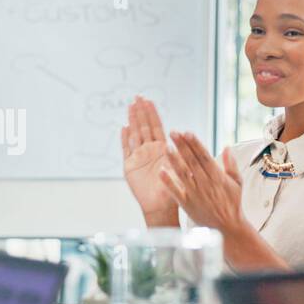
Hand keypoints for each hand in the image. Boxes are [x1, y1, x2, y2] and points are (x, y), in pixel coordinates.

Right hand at [121, 96, 177, 224]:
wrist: (160, 206)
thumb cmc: (173, 190)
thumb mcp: (180, 171)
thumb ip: (177, 156)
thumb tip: (177, 139)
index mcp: (162, 149)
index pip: (156, 127)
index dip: (152, 113)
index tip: (148, 100)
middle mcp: (150, 150)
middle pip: (144, 127)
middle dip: (141, 112)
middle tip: (137, 97)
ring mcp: (139, 157)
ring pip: (134, 134)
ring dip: (132, 120)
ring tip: (130, 106)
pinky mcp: (130, 166)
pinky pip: (126, 149)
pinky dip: (124, 138)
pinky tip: (123, 128)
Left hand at [159, 131, 245, 234]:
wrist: (228, 226)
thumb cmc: (232, 203)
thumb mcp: (237, 182)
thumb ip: (231, 164)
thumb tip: (226, 147)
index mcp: (217, 176)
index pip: (204, 156)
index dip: (195, 144)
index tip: (187, 132)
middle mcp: (205, 183)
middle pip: (191, 161)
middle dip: (182, 146)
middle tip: (173, 132)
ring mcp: (195, 194)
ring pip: (182, 174)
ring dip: (173, 160)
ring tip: (166, 147)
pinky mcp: (187, 204)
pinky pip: (176, 192)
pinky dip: (168, 182)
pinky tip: (161, 171)